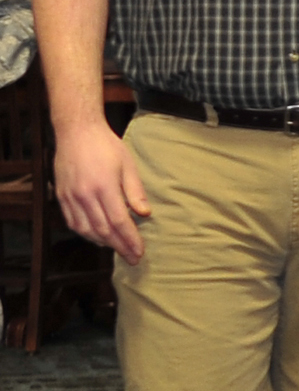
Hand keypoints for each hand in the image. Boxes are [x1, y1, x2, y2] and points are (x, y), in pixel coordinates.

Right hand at [53, 121, 150, 264]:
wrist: (76, 131)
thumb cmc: (106, 146)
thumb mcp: (128, 165)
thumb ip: (135, 192)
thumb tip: (144, 214)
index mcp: (103, 187)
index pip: (119, 222)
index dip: (129, 240)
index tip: (139, 251)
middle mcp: (84, 195)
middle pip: (103, 230)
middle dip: (119, 246)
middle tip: (133, 258)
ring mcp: (70, 196)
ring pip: (86, 229)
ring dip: (103, 242)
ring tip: (118, 249)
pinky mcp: (61, 196)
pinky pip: (73, 222)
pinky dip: (86, 233)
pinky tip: (98, 237)